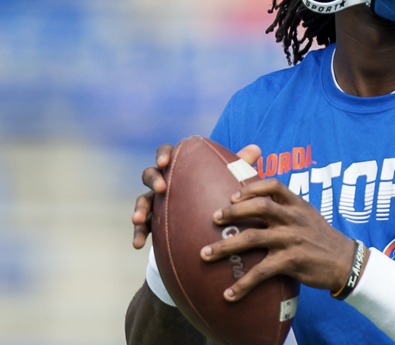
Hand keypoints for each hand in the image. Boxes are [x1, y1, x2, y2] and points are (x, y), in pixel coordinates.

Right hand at [131, 142, 261, 248]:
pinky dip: (138, 234)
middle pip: (150, 174)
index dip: (164, 154)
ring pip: (142, 200)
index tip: (165, 162)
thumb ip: (237, 166)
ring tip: (139, 219)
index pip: (169, 154)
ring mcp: (156, 203)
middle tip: (160, 188)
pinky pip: (141, 227)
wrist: (201, 223)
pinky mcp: (152, 222)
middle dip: (152, 178)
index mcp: (179, 168)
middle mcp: (164, 182)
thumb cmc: (214, 193)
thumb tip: (256, 148)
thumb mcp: (225, 181)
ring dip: (138, 208)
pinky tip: (137, 244)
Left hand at [199, 178, 354, 301]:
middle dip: (232, 211)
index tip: (233, 195)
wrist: (345, 262)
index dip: (251, 187)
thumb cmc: (323, 238)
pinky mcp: (291, 261)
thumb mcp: (310, 215)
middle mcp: (293, 218)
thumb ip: (289, 207)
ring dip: (225, 246)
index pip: (273, 185)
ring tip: (205, 253)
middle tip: (214, 218)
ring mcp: (291, 239)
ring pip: (252, 237)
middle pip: (259, 207)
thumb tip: (264, 201)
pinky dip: (243, 284)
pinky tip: (229, 293)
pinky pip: (261, 272)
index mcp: (298, 204)